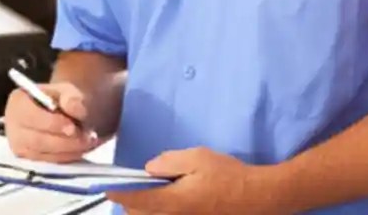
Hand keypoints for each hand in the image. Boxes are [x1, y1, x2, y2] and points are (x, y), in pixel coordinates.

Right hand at [3, 82, 104, 161]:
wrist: (58, 112)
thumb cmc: (59, 100)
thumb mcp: (67, 91)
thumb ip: (71, 97)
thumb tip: (74, 107)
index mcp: (17, 102)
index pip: (31, 116)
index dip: (52, 123)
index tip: (73, 127)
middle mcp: (13, 126)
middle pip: (37, 140)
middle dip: (65, 141)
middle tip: (87, 138)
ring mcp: (19, 146)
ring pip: (45, 154)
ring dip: (70, 150)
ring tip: (89, 142)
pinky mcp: (29, 160)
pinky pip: (50, 162)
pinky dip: (68, 157)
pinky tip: (82, 149)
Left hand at [106, 147, 290, 213]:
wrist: (259, 198)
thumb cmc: (228, 175)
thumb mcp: (197, 158)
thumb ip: (168, 162)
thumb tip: (148, 169)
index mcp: (172, 202)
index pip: (134, 201)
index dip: (117, 192)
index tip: (108, 184)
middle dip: (131, 203)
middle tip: (133, 187)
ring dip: (145, 210)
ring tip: (150, 195)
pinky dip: (160, 212)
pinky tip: (170, 201)